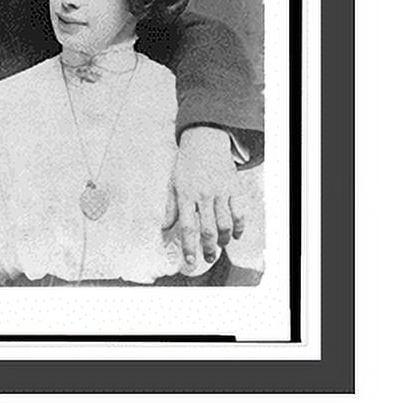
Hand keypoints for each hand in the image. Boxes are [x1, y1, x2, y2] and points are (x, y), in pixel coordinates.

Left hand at [163, 126, 247, 266]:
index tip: (190, 261)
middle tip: (208, 257)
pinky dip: (239, 227)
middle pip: (208, 229)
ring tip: (219, 245)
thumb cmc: (186, 164)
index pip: (187, 227)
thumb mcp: (173, 184)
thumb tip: (163, 228)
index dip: (189, 247)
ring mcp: (220, 191)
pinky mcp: (234, 188)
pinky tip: (235, 235)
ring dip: (223, 239)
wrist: (204, 142)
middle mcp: (203, 194)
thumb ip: (170, 207)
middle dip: (208, 248)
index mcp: (185, 194)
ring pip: (225, 224)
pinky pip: (239, 213)